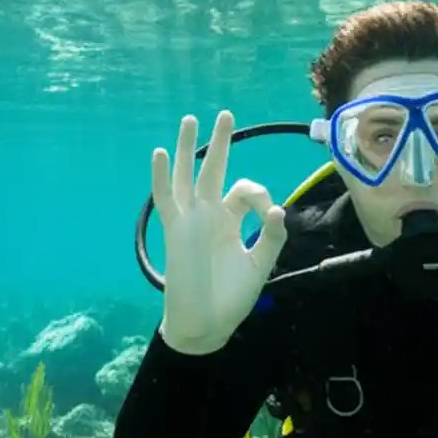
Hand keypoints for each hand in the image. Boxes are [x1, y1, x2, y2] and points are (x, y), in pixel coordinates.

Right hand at [152, 110, 287, 354]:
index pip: (244, 191)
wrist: (207, 323)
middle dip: (221, 143)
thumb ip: (270, 238)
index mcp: (230, 221)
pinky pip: (166, 200)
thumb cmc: (232, 297)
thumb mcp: (259, 265)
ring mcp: (190, 220)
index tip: (268, 214)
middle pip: (213, 170)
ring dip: (188, 148)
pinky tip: (160, 154)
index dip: (260, 195)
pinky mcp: (176, 231)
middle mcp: (209, 215)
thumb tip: (277, 209)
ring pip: (187, 176)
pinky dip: (161, 178)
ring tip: (191, 119)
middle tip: (225, 114)